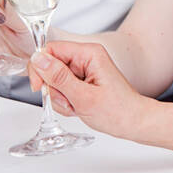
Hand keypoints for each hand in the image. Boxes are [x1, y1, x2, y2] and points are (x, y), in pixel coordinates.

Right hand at [28, 40, 147, 138]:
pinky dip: (66, 102)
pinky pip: (62, 90)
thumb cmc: (118, 111)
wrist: (133, 123)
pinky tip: (79, 107)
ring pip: (54, 81)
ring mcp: (83, 70)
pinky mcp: (82, 81)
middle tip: (70, 101)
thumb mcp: (84, 96)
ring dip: (61, 98)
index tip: (40, 88)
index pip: (50, 50)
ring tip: (78, 106)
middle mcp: (86, 58)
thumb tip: (39, 60)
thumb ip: (58, 77)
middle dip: (55, 89)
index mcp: (89, 53)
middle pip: (50, 67)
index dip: (40, 68)